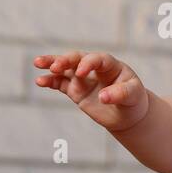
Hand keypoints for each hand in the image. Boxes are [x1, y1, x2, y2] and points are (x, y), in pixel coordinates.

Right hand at [33, 50, 149, 132]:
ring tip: (38, 63)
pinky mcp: (75, 90)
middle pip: (77, 58)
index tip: (81, 73)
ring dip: (52, 64)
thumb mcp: (133, 95)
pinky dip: (50, 81)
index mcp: (110, 65)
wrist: (128, 114)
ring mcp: (83, 78)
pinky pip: (60, 83)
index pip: (97, 59)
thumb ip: (120, 94)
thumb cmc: (133, 100)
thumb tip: (103, 97)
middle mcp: (94, 68)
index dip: (88, 63)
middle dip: (66, 60)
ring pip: (65, 68)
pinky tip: (40, 81)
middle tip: (55, 66)